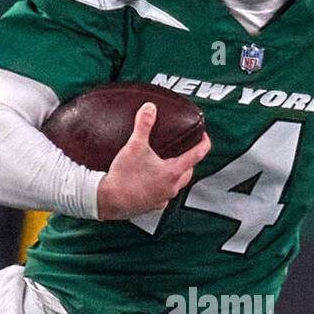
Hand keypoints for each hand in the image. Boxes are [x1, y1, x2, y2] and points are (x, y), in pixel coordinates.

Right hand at [96, 102, 210, 220]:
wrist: (109, 201)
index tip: (204, 136)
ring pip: (177, 184)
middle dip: (190, 160)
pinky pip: (163, 194)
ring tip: (167, 164)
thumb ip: (144, 125)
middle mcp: (171, 187)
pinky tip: (152, 180)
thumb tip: (150, 108)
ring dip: (176, 174)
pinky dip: (162, 186)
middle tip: (184, 150)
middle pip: (189, 171)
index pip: (197, 155)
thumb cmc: (124, 177)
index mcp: (172, 172)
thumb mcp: (134, 146)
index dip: (204, 143)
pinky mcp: (153, 205)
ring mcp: (163, 198)